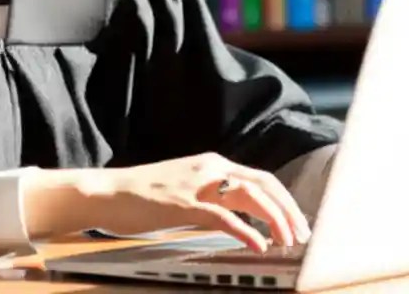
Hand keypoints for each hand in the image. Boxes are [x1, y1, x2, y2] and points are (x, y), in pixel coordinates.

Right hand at [97, 152, 312, 251]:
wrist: (106, 192)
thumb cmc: (142, 196)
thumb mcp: (186, 189)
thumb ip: (212, 197)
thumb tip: (239, 215)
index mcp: (213, 164)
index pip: (261, 178)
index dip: (284, 200)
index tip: (297, 222)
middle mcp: (211, 168)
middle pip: (264, 184)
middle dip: (289, 209)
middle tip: (302, 234)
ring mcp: (197, 184)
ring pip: (251, 196)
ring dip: (275, 219)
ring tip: (286, 240)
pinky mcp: (183, 203)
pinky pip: (224, 216)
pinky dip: (247, 230)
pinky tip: (258, 244)